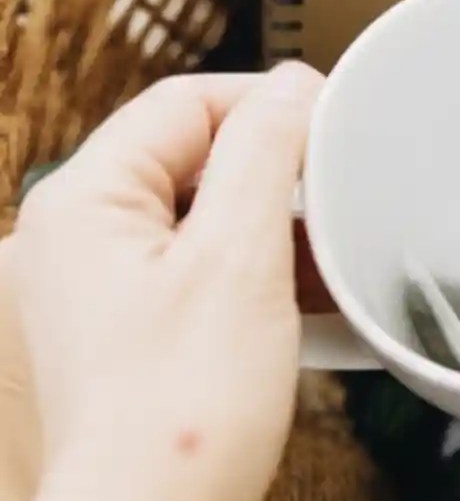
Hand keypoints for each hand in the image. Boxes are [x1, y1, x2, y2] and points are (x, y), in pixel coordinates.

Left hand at [1, 64, 322, 500]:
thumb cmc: (183, 413)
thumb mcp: (241, 260)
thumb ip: (264, 154)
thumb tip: (288, 87)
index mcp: (86, 200)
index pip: (184, 103)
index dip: (266, 103)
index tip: (334, 123)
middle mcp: (77, 234)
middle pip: (195, 157)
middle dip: (278, 175)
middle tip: (340, 198)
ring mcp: (99, 283)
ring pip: (203, 215)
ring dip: (274, 229)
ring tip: (331, 261)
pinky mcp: (128, 325)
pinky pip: (198, 267)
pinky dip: (256, 273)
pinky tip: (309, 301)